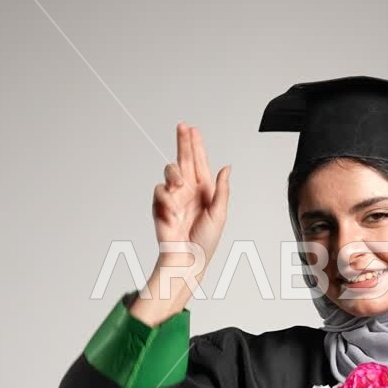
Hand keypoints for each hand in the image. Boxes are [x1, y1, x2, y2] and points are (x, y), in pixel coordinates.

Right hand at [132, 123, 230, 323]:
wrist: (188, 259)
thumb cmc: (206, 241)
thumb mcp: (220, 214)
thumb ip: (222, 190)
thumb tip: (226, 167)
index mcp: (205, 189)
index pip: (199, 161)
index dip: (196, 144)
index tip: (192, 129)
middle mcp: (189, 189)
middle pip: (184, 159)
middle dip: (182, 142)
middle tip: (182, 127)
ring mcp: (174, 196)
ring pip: (170, 172)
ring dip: (175, 175)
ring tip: (180, 186)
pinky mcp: (161, 206)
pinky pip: (160, 192)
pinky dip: (166, 200)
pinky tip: (173, 212)